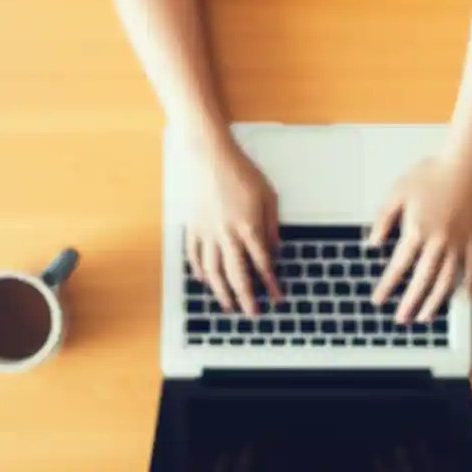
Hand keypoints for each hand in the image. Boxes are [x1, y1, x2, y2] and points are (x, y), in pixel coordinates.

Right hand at [184, 136, 280, 315]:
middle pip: (237, 275)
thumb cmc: (241, 172)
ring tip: (229, 305)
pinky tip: (205, 280)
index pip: (262, 264)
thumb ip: (272, 224)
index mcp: (248, 227)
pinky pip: (195, 256)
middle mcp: (227, 235)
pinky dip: (200, 271)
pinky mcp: (194, 227)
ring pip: (213, 271)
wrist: (209, 157)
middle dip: (246, 298)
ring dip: (222, 292)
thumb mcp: (268, 195)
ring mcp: (207, 233)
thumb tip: (276, 249)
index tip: (278, 297)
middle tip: (252, 313)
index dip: (272, 283)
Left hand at [368, 145, 471, 323]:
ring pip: (446, 280)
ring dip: (434, 302)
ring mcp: (459, 242)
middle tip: (401, 319)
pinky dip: (465, 284)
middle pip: (422, 281)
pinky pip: (470, 267)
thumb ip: (383, 220)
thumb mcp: (397, 192)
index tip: (378, 300)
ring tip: (425, 317)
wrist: (464, 163)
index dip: (387, 286)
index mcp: (417, 231)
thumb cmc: (429, 174)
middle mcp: (439, 242)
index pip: (399, 267)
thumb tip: (372, 243)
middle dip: (410, 303)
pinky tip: (458, 296)